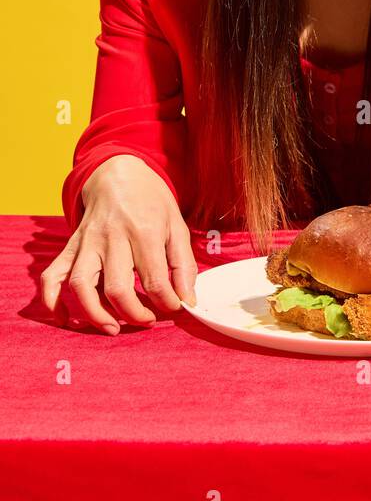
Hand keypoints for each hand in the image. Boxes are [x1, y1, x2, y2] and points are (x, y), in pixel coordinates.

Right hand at [41, 155, 196, 333]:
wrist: (119, 172)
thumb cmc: (151, 201)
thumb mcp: (177, 224)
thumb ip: (184, 264)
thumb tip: (188, 300)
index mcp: (143, 231)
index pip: (154, 279)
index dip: (167, 302)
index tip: (174, 308)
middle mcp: (112, 237)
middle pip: (117, 287)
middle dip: (134, 314)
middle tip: (148, 321)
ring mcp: (87, 242)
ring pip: (81, 284)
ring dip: (94, 313)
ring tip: (112, 327)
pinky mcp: (71, 246)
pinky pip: (52, 275)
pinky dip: (52, 299)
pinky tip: (63, 317)